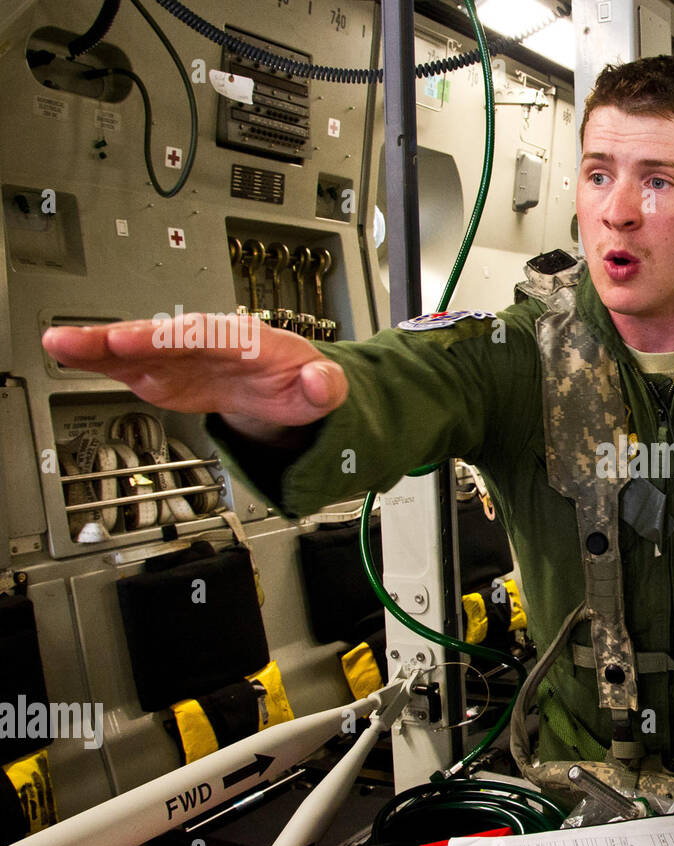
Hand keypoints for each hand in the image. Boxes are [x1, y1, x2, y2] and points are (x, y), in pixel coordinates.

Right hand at [41, 314, 347, 436]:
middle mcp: (211, 342)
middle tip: (79, 339)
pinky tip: (69, 357)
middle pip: (163, 335)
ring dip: (99, 346)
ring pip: (140, 348)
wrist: (289, 392)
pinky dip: (101, 363)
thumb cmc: (304, 383)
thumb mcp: (325, 390)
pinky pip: (132, 366)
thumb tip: (322, 381)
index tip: (136, 340)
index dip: (170, 337)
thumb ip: (326, 387)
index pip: (207, 336)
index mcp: (249, 341)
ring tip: (58, 343)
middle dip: (122, 337)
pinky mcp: (169, 374)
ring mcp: (186, 358)